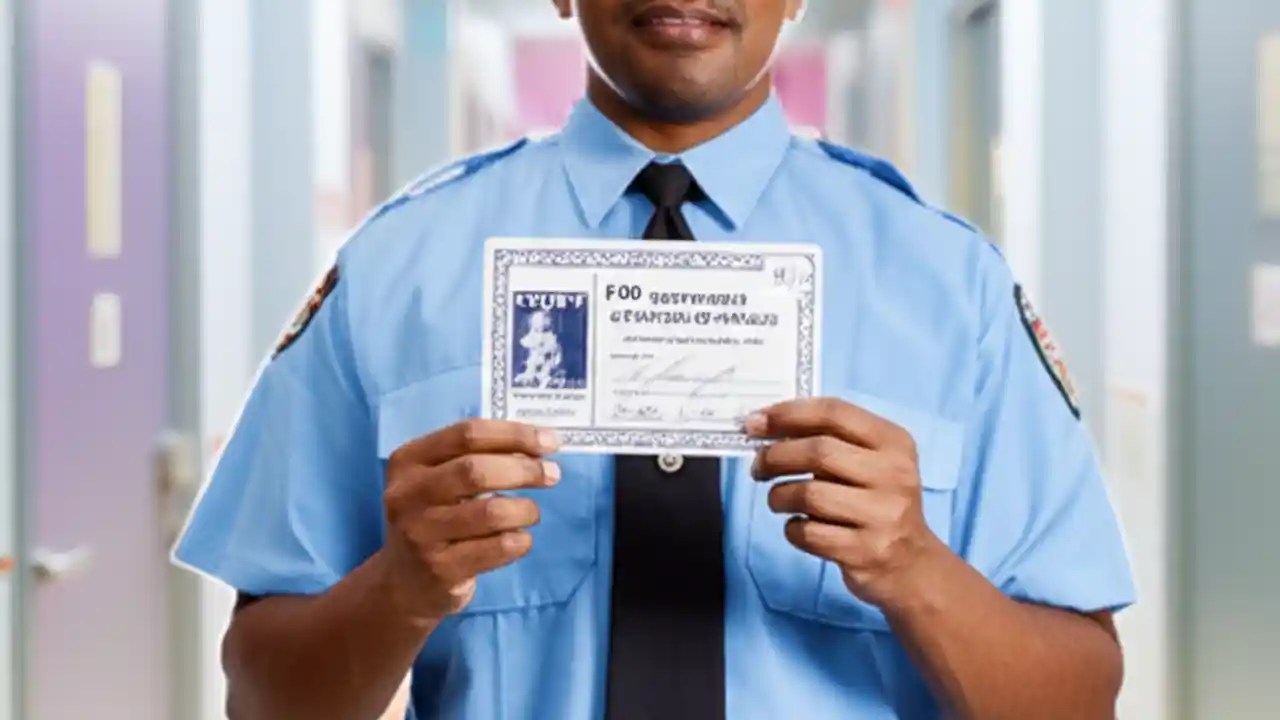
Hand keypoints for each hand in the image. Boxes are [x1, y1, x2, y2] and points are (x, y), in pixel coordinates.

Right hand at [381, 419, 560, 622]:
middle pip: (476, 470)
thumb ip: (479, 457)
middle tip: (552, 475)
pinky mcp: (440, 569)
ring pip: (490, 512)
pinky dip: (520, 540)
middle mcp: (408, 494)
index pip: (468, 434)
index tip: (550, 441)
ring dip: (525, 509)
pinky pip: (498, 548)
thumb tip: (538, 445)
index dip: (514, 434)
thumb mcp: (440, 480)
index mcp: (409, 460)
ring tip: (531, 513)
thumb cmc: (435, 518)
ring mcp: (420, 534)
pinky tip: (519, 539)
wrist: (404, 582)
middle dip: (524, 469)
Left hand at [746, 399, 945, 608]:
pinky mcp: (866, 551)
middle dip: (776, 456)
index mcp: (894, 443)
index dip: (788, 414)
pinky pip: (810, 533)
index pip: (834, 412)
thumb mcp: (870, 463)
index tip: (755, 422)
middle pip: (818, 452)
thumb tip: (765, 426)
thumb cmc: (876, 504)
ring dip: (779, 496)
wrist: (911, 565)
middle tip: (758, 467)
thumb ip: (829, 440)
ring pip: (809, 494)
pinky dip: (792, 529)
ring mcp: (882, 515)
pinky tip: (798, 527)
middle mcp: (894, 475)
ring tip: (778, 500)